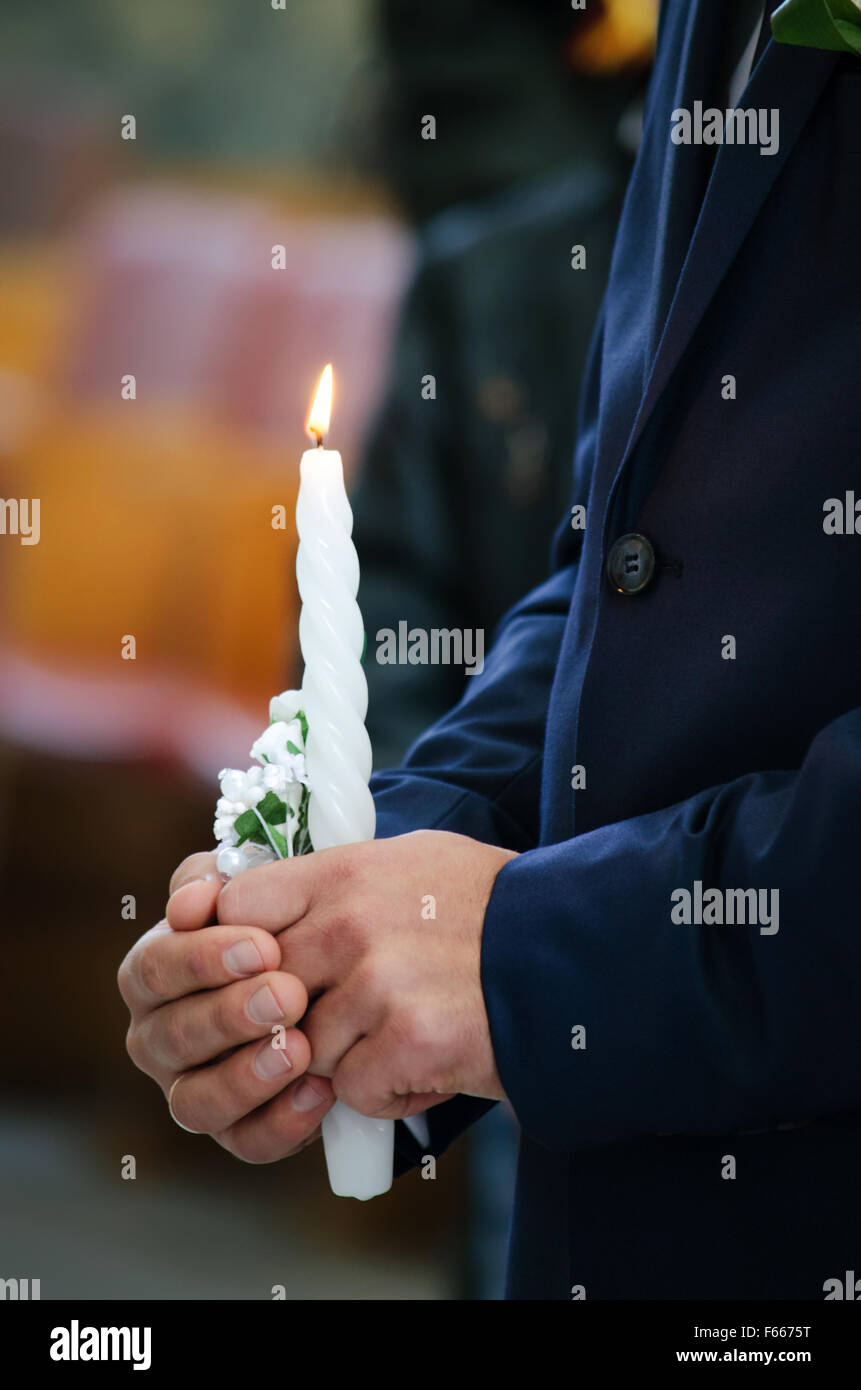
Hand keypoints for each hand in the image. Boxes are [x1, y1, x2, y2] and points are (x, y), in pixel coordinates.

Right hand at [118, 854, 335, 1162]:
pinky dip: (281, 1123)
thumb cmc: (274, 921)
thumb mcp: (248, 886)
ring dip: (246, 1077)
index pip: (154, 971)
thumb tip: (191, 902)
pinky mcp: (236, 1130)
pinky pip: (247, 1141)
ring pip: (196, 1102)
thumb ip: (214, 881)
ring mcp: (192, 1089)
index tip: (263, 945)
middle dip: (230, 1016)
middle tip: (287, 995)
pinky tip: (319, 1092)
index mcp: (153, 975)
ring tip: (299, 1048)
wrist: (328, 965)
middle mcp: (158, 1038)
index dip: (202, 960)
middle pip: (173, 1037)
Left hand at [217, 830, 516, 1118]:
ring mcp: (376, 983)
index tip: (266, 967)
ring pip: (303, 1050)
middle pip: (261, 991)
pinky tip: (426, 1063)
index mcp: (343, 873)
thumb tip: (264, 909)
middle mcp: (349, 924)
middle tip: (343, 1017)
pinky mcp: (407, 1040)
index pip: (236, 908)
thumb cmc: (488, 906)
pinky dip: (387, 1092)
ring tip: (399, 1036)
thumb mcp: (408, 861)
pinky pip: (352, 1090)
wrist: (571, 950)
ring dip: (345, 1060)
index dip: (238, 947)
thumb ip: (334, 883)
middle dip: (293, 1016)